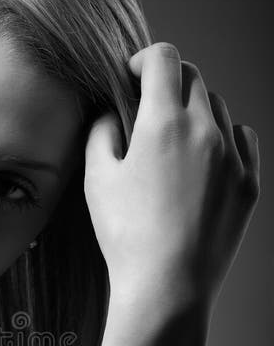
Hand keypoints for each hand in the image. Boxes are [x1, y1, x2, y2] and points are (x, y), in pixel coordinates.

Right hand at [83, 42, 258, 320]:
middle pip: (193, 79)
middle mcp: (205, 131)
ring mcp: (233, 158)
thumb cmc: (126, 236)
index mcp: (163, 123)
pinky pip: (242, 140)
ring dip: (195, 111)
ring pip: (218, 109)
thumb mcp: (97, 180)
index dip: (143, 59)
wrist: (167, 286)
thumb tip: (110, 113)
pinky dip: (224, 137)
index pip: (163, 59)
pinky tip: (205, 157)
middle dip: (169, 83)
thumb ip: (101, 132)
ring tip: (173, 141)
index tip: (132, 76)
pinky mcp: (248, 184)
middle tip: (149, 107)